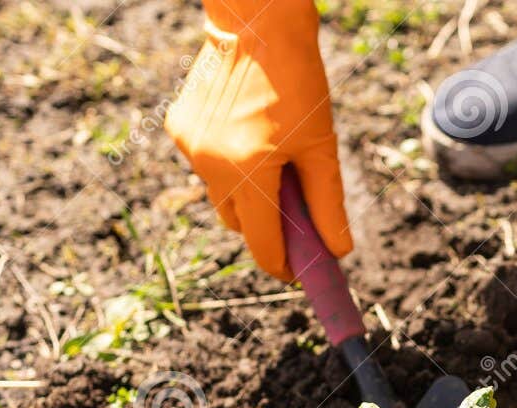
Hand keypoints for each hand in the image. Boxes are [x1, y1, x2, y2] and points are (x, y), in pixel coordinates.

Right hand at [165, 0, 350, 281]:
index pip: (262, 244)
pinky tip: (249, 134)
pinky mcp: (178, 128)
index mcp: (248, 172)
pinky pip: (207, 165)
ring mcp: (189, 147)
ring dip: (248, 194)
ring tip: (275, 161)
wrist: (256, 24)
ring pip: (222, 195)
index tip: (300, 274)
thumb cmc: (297, 83)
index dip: (283, 266)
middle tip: (296, 215)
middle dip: (266, 226)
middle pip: (239, 224)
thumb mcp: (322, 146)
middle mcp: (210, 164)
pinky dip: (230, 165)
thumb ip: (327, 204)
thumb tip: (338, 252)